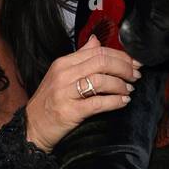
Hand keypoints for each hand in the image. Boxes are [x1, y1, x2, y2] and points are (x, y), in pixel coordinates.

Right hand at [24, 35, 141, 152]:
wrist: (32, 128)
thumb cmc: (49, 102)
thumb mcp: (61, 75)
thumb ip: (80, 57)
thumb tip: (96, 41)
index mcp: (63, 63)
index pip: (97, 51)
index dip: (120, 55)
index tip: (134, 62)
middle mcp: (63, 75)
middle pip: (102, 62)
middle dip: (124, 68)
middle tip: (136, 75)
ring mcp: (65, 93)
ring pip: (101, 80)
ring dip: (121, 84)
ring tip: (129, 89)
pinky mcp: (70, 111)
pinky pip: (98, 103)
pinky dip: (115, 101)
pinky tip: (123, 102)